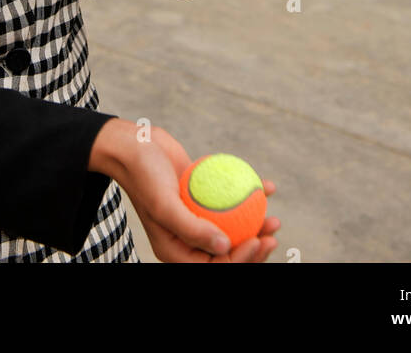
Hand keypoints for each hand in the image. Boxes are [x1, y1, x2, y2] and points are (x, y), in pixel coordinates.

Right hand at [109, 125, 279, 262]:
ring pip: (233, 228)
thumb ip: (192, 229)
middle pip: (227, 251)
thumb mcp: (164, 204)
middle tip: (273, 232)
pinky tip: (267, 186)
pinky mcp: (204, 197)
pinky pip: (230, 200)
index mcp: (177, 250)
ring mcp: (198, 217)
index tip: (257, 240)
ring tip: (274, 217)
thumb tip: (225, 248)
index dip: (240, 260)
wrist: (135, 145)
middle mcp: (189, 238)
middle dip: (254, 248)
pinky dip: (248, 194)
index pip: (214, 266)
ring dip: (256, 226)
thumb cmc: (144, 175)